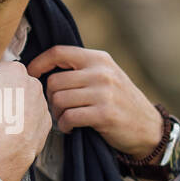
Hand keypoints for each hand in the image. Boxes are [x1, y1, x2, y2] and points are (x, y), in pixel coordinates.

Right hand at [0, 46, 51, 180]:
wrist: (5, 148)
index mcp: (15, 71)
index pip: (0, 69)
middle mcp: (33, 83)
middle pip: (14, 85)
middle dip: (4, 94)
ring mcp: (42, 104)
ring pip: (26, 102)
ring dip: (16, 108)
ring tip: (1, 122)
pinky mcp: (45, 122)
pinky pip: (34, 120)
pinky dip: (25, 124)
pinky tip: (12, 131)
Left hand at [24, 45, 162, 156]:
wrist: (149, 127)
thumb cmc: (120, 102)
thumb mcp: (106, 76)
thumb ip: (81, 70)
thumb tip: (44, 69)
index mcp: (98, 58)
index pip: (58, 52)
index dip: (39, 63)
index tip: (31, 75)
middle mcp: (101, 72)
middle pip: (54, 81)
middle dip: (50, 98)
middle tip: (58, 108)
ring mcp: (104, 92)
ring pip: (59, 100)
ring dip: (57, 113)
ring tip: (65, 118)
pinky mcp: (104, 114)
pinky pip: (69, 117)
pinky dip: (65, 125)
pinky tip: (71, 127)